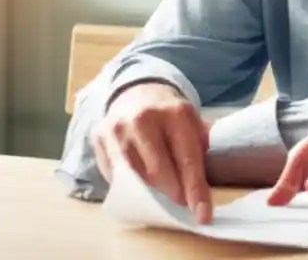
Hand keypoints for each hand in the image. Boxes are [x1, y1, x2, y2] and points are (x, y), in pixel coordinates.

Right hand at [91, 81, 213, 222]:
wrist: (135, 92)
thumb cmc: (169, 115)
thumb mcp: (192, 121)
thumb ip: (202, 145)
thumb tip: (208, 181)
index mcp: (175, 113)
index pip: (188, 159)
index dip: (195, 190)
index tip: (203, 214)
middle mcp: (144, 118)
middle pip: (159, 171)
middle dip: (174, 193)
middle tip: (183, 203)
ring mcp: (118, 128)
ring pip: (136, 175)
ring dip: (152, 190)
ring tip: (163, 191)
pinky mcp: (100, 138)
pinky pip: (115, 174)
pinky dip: (130, 184)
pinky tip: (139, 182)